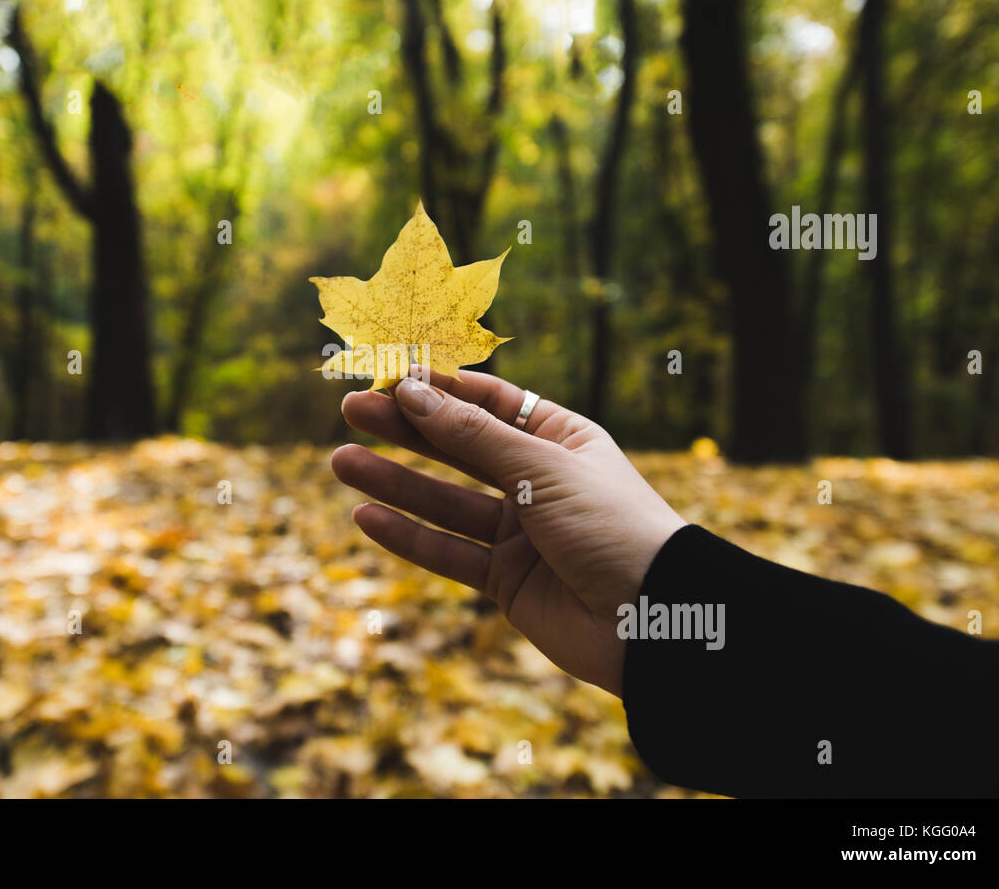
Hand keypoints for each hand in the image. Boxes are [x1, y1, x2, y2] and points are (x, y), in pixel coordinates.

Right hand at [331, 367, 686, 696]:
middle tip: (350, 410)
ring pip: (445, 501)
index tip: (390, 375)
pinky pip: (449, 553)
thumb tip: (413, 391)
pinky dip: (409, 536)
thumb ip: (472, 435)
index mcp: (561, 440)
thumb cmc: (613, 527)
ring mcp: (521, 533)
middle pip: (459, 448)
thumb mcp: (541, 469)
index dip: (441, 389)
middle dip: (405, 429)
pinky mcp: (507, 581)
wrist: (657, 622)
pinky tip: (367, 516)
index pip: (491, 402)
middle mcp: (538, 482)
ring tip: (341, 461)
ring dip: (394, 482)